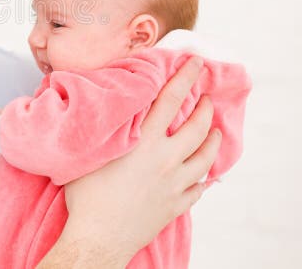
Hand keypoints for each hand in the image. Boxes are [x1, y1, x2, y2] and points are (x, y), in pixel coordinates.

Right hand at [38, 56, 221, 267]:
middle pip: (196, 128)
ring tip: (215, 131)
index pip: (171, 99)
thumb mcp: (90, 152)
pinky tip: (205, 176)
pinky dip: (204, 179)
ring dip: (212, 141)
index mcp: (145, 141)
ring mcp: (175, 184)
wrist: (98, 238)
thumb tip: (101, 108)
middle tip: (206, 98)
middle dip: (205, 109)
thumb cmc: (86, 196)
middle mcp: (166, 160)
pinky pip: (198, 190)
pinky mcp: (175, 206)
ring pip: (205, 158)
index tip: (196, 63)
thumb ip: (104, 129)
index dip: (185, 78)